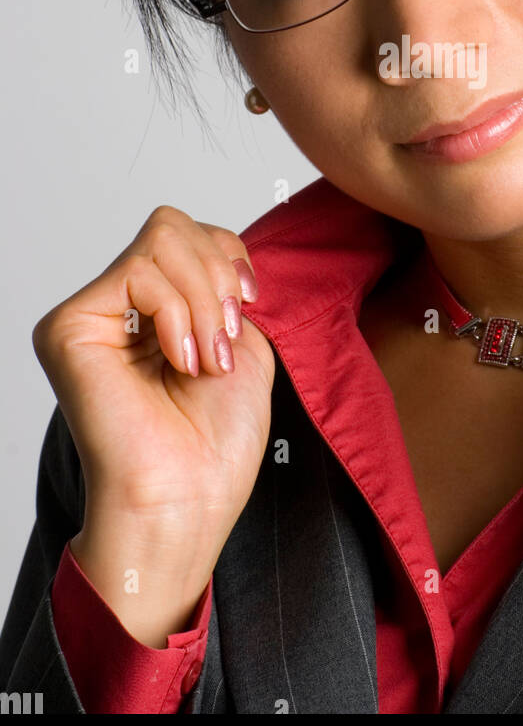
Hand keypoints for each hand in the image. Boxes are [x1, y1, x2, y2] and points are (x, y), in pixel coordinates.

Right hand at [33, 205, 274, 572]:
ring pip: (160, 240)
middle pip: (172, 225)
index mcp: (154, 311)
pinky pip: (139, 273)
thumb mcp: (242, 340)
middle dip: (218, 275)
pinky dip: (178, 313)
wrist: (188, 499)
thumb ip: (224, 285)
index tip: (250, 304)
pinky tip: (181, 360)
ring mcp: (90, 315)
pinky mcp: (69, 327)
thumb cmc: (215, 442)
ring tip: (208, 358)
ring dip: (203, 300)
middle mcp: (115, 308)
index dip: (229, 257)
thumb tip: (220, 242)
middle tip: (227, 339)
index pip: (188, 234)